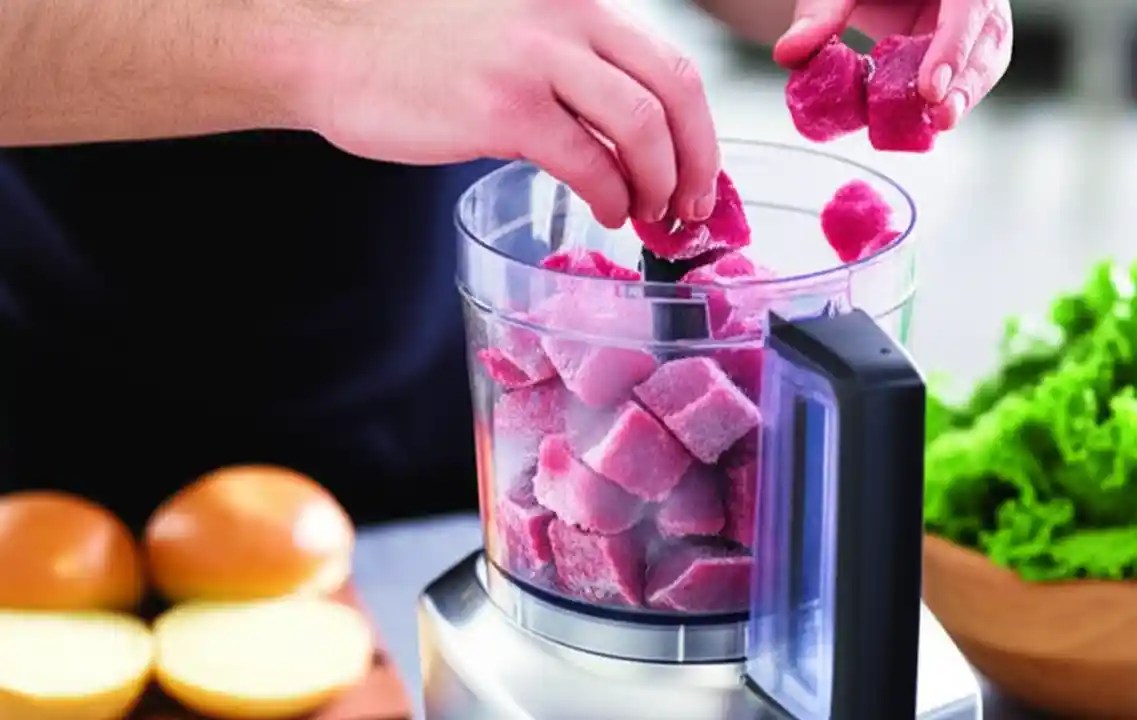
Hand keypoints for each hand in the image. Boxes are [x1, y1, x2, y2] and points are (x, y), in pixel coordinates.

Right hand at [296, 0, 719, 228]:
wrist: (332, 52)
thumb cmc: (419, 55)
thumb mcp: (515, 40)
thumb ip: (574, 75)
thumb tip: (631, 145)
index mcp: (575, 3)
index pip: (671, 64)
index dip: (699, 130)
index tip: (699, 174)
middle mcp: (565, 19)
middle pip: (674, 90)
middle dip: (696, 160)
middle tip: (692, 206)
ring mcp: (533, 60)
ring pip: (641, 125)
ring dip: (659, 182)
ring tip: (649, 213)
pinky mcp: (502, 107)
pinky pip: (587, 161)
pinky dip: (610, 196)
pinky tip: (606, 212)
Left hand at [773, 0, 1012, 129]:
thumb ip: (820, 13)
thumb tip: (788, 54)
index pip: (970, 5)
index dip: (954, 47)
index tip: (931, 88)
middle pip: (989, 35)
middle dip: (967, 81)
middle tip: (940, 117)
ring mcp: (974, 20)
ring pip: (987, 58)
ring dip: (964, 96)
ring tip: (936, 125)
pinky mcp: (963, 46)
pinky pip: (967, 73)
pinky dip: (948, 97)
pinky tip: (927, 121)